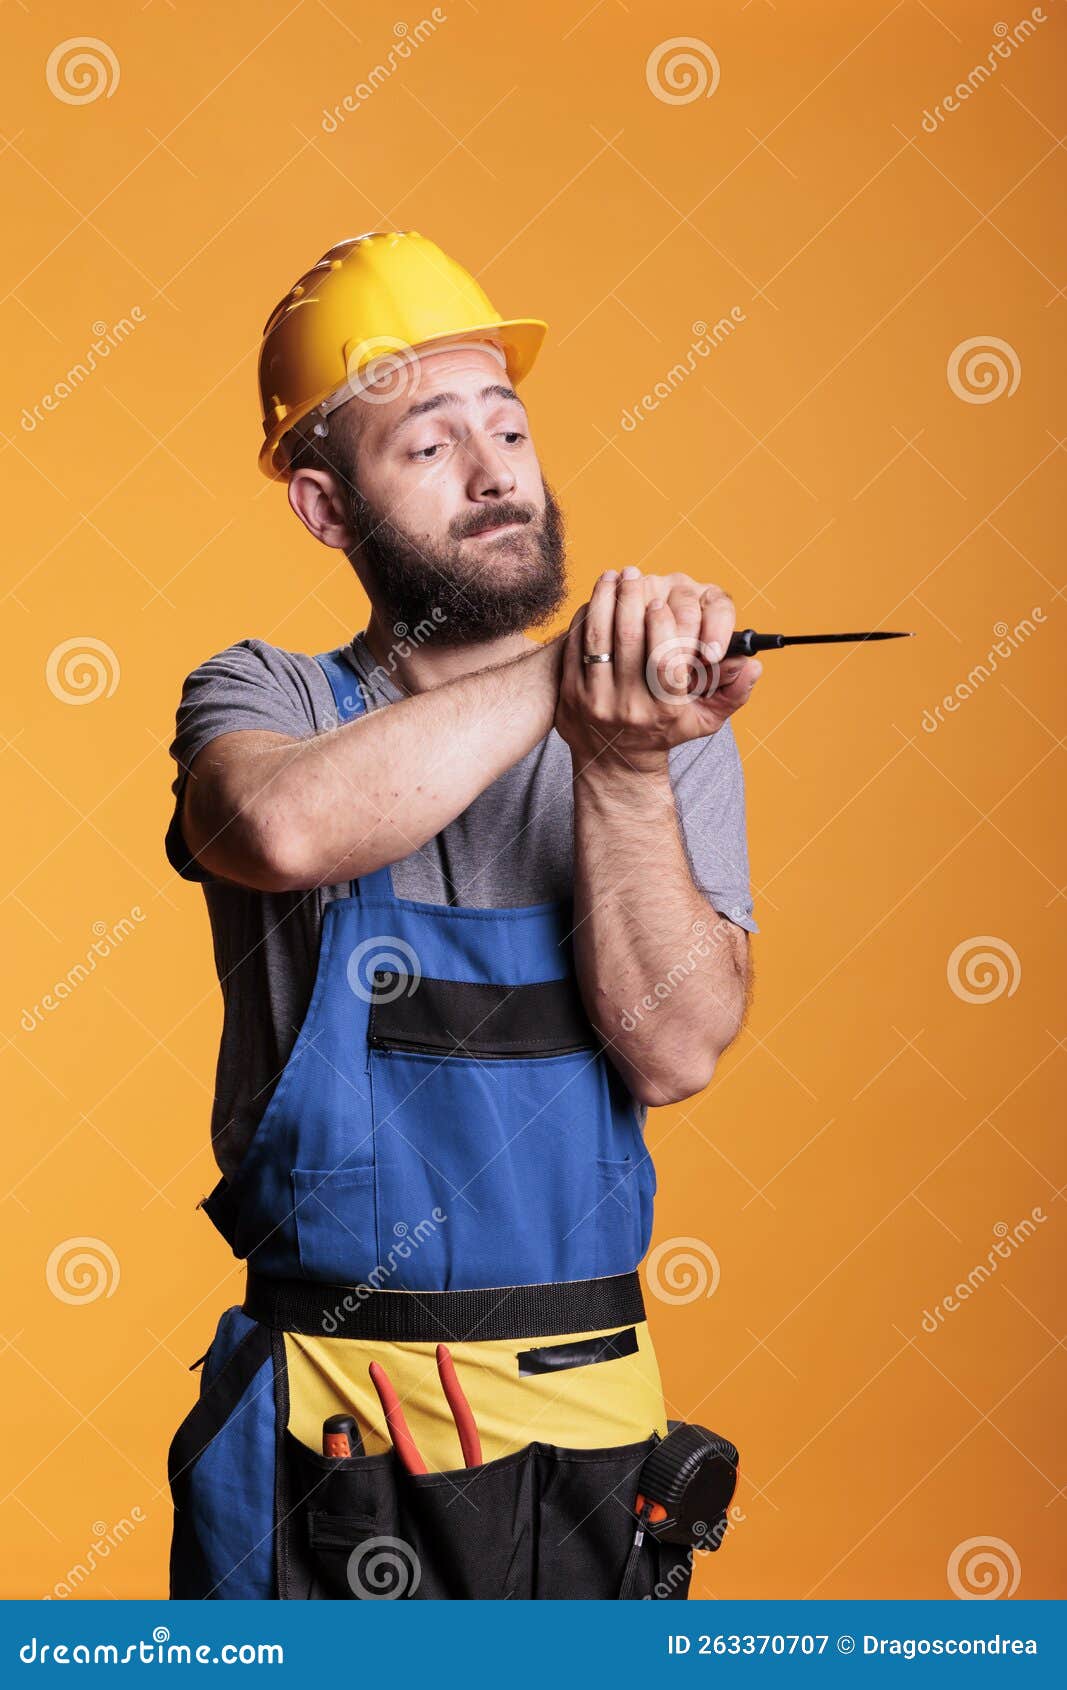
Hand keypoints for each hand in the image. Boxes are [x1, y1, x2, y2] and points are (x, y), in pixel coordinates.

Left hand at [554, 567, 761, 777]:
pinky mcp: (570, 695)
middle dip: (630, 599)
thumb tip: (755, 664)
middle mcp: (629, 707)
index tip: (659, 601)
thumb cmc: (666, 730)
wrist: (615, 761)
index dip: (661, 626)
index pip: (664, 662)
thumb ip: (734, 691)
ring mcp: (595, 701)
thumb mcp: (704, 720)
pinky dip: (584, 618)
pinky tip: (594, 599)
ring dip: (604, 600)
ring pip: (598, 638)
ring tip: (612, 576)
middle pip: (628, 641)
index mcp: (664, 710)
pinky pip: (575, 647)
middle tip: (633, 574)